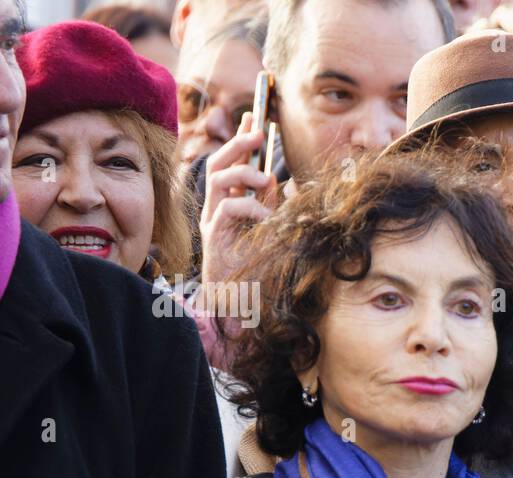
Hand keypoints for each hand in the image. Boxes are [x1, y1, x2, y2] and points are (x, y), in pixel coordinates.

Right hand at [199, 111, 275, 303]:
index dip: (241, 139)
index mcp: (229, 202)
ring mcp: (212, 220)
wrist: (238, 301)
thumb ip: (269, 205)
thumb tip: (276, 179)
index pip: (232, 162)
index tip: (254, 117)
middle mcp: (216, 207)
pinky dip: (250, 207)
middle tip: (258, 132)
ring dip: (244, 173)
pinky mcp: (213, 236)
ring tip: (266, 180)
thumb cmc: (254, 267)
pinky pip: (227, 209)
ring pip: (218, 180)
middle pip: (218, 164)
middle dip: (237, 144)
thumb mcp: (269, 229)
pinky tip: (265, 217)